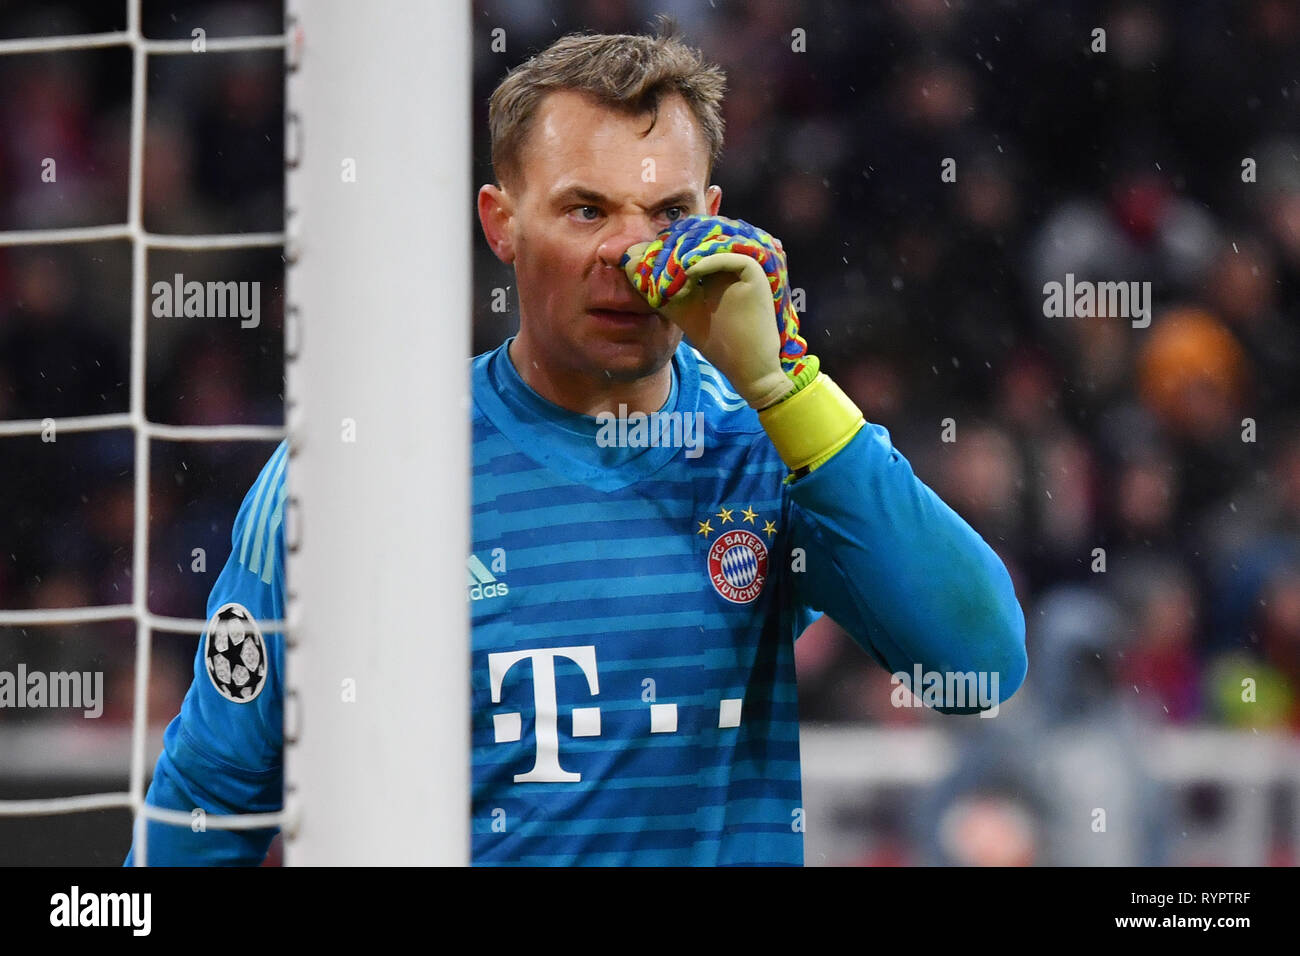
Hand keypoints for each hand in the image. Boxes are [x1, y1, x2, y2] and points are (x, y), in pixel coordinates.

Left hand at [620, 215, 810, 409]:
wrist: (745, 365)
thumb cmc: (714, 337)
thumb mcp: (676, 304)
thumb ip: (654, 281)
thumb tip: (625, 256)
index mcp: (717, 258)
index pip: (688, 236)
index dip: (665, 244)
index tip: (644, 261)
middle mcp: (733, 255)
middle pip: (699, 232)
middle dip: (672, 246)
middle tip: (654, 264)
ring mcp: (747, 262)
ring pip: (714, 239)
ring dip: (687, 252)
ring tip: (669, 272)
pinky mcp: (757, 273)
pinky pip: (731, 256)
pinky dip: (706, 262)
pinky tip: (688, 275)